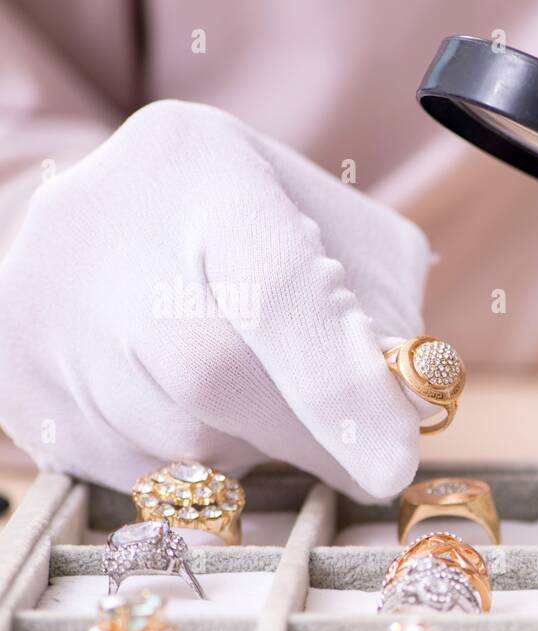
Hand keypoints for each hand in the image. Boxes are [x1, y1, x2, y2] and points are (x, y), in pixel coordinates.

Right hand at [0, 100, 430, 500]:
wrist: (139, 226)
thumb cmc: (279, 239)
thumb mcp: (353, 247)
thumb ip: (386, 322)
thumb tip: (406, 410)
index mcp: (204, 163)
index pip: (275, 285)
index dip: (339, 387)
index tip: (393, 466)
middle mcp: (102, 219)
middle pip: (208, 371)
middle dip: (305, 437)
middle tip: (364, 462)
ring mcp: (42, 300)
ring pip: (168, 434)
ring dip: (250, 452)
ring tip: (272, 409)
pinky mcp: (19, 375)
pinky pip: (126, 466)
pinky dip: (194, 467)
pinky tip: (208, 418)